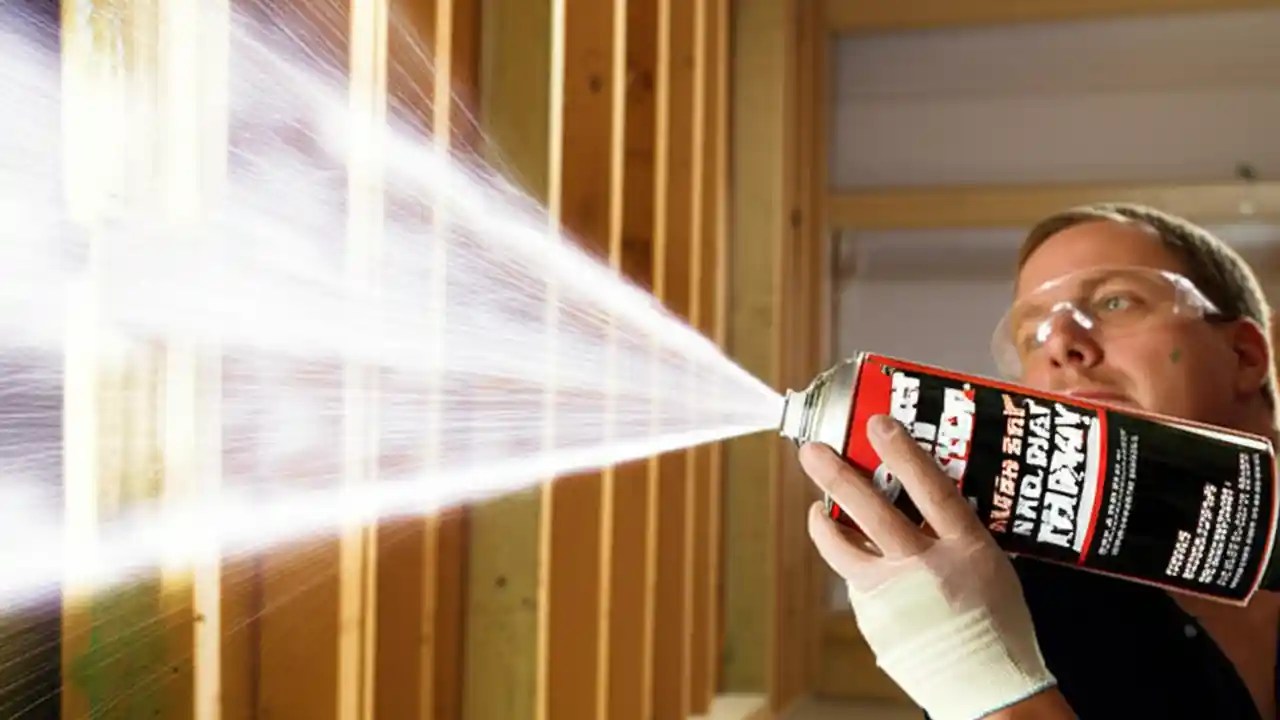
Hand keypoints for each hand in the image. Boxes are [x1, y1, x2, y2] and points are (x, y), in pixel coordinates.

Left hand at [801, 414, 1058, 719]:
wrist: (988, 690)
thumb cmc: (999, 626)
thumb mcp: (991, 564)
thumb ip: (954, 531)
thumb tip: (916, 494)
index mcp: (965, 549)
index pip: (930, 488)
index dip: (902, 451)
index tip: (878, 423)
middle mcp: (924, 569)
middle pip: (870, 510)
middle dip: (836, 474)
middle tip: (812, 450)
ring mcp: (893, 596)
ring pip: (841, 548)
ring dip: (823, 522)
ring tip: (817, 507)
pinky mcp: (873, 620)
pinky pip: (855, 581)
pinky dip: (855, 566)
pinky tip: (863, 563)